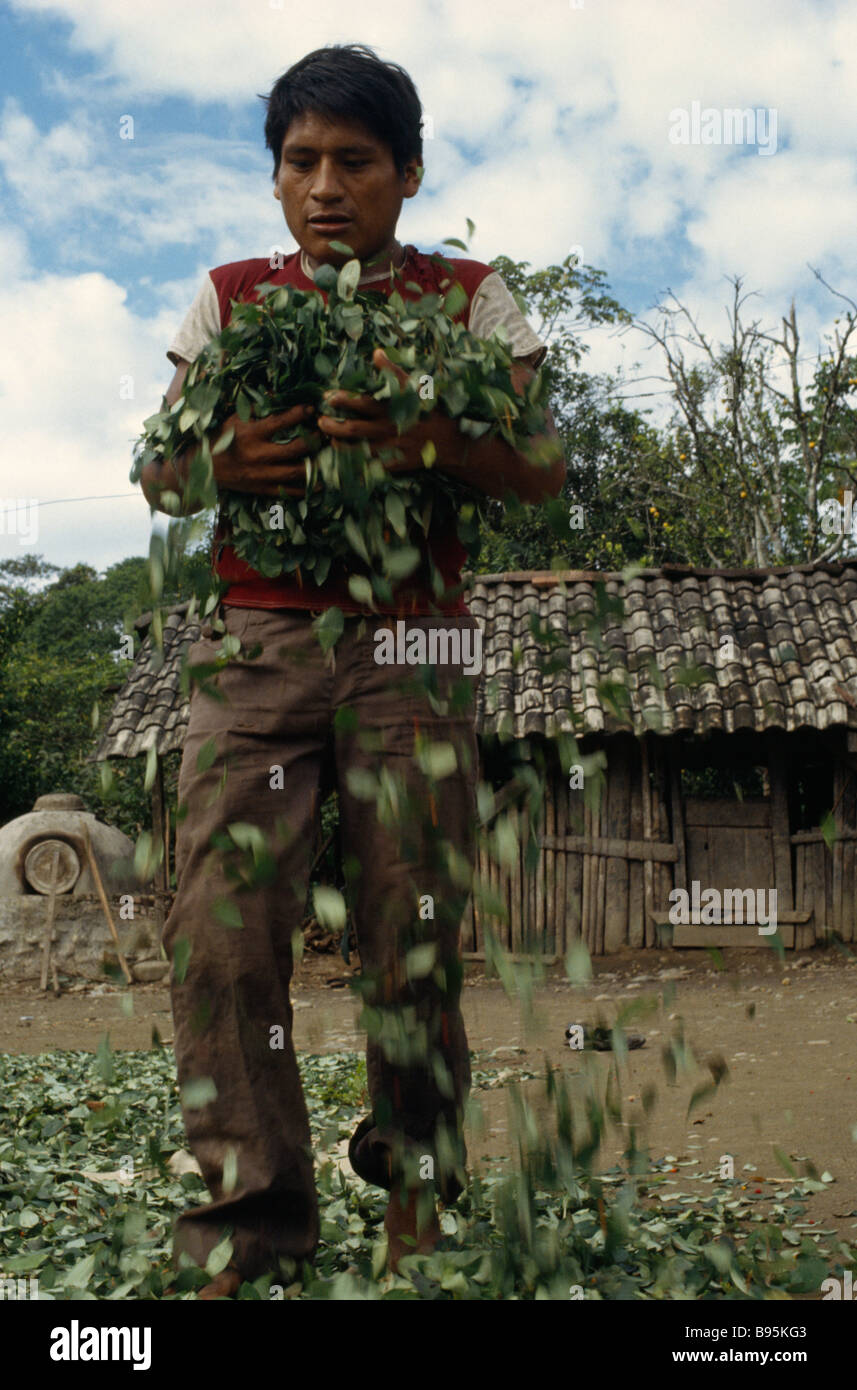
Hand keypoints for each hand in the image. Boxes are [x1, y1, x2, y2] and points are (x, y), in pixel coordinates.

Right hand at [208, 403, 323, 496]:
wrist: (204, 468)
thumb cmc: (221, 438)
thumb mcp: (234, 418)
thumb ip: (256, 408)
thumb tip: (277, 394)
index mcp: (250, 434)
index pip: (280, 421)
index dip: (299, 414)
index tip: (311, 409)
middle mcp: (257, 455)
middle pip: (295, 449)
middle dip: (313, 440)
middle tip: (323, 434)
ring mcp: (261, 475)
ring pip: (296, 472)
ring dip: (315, 465)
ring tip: (325, 456)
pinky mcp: (262, 489)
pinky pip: (288, 491)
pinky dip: (306, 489)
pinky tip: (318, 483)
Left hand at [318, 349, 460, 473]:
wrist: (453, 442)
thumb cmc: (431, 411)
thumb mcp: (417, 388)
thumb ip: (394, 372)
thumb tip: (376, 353)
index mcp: (394, 408)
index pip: (363, 402)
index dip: (343, 399)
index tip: (327, 396)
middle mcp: (391, 428)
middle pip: (356, 428)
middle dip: (334, 425)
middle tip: (320, 420)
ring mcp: (394, 448)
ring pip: (360, 450)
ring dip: (341, 445)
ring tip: (330, 439)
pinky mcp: (397, 464)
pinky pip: (372, 467)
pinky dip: (357, 465)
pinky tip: (346, 461)